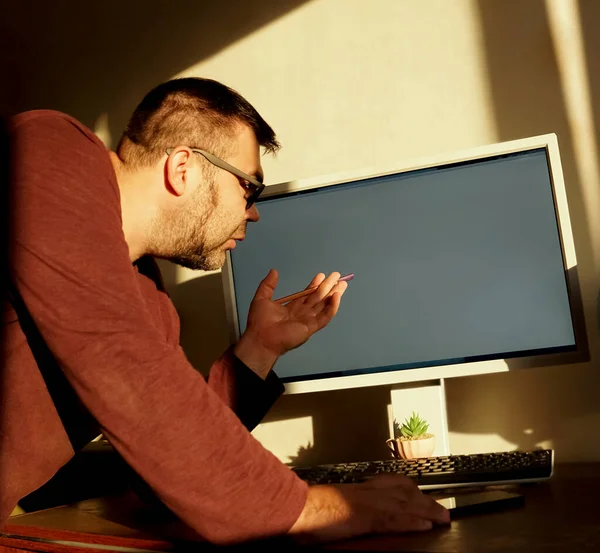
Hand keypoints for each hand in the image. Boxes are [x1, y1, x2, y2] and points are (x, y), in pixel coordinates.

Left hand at [233, 269, 347, 377]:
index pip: (306, 295)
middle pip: (318, 298)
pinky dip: (332, 307)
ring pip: (324, 305)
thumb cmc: (260, 321)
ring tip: (342, 284)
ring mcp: (308, 320)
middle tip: (336, 275)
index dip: (314, 285)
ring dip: (333, 294)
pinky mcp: (311, 327)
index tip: (321, 275)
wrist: (261, 338)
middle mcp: (302, 313)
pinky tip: (336, 296)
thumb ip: (268, 285)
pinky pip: (325, 316)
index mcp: (291, 308)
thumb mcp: (261, 298)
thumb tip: (274, 271)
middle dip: (328, 286)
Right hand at [288, 474, 449, 542]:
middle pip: (402, 492)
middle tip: (442, 510)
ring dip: (426, 510)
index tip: (423, 494)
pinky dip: (411, 521)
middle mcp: (365, 492)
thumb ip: (350, 512)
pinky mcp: (364, 516)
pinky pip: (392, 519)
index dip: (410, 490)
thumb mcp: (332, 508)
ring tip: (442, 517)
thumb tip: (354, 521)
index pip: (390, 485)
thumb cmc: (307, 509)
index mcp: (357, 490)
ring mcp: (366, 502)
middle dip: (424, 500)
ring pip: (403, 503)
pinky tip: (425, 525)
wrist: (296, 508)